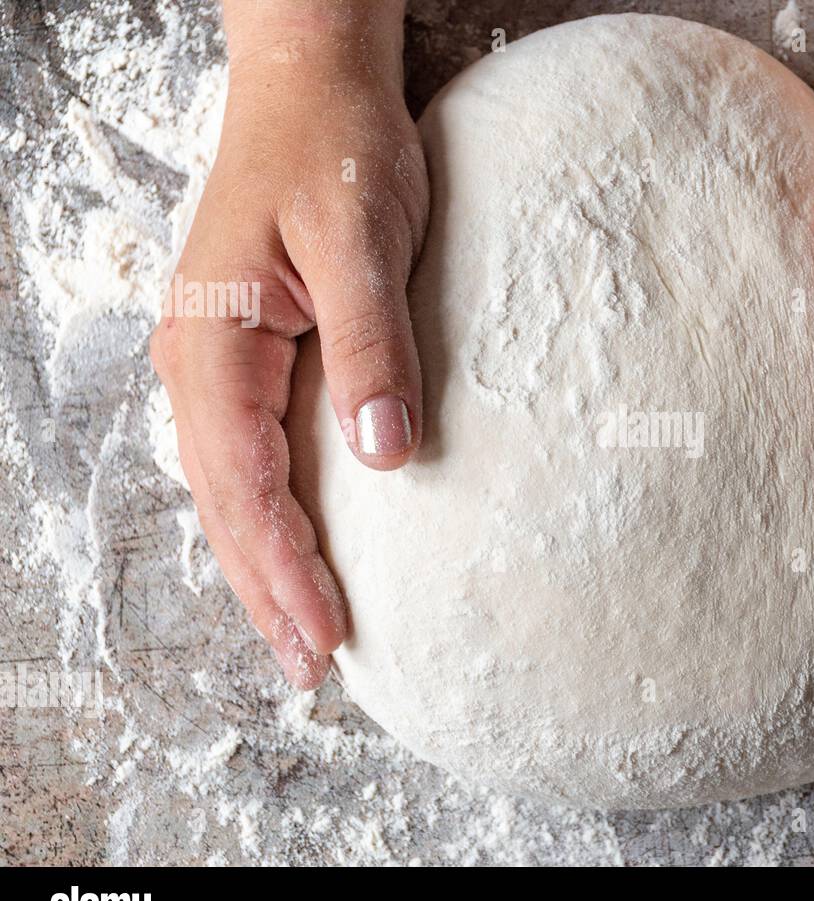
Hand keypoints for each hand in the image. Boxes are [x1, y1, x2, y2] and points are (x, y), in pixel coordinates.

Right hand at [150, 0, 427, 687]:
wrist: (313, 87)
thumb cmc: (334, 148)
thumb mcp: (360, 240)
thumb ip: (370, 344)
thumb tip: (384, 454)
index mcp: (214, 344)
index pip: (245, 484)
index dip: (283, 569)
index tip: (327, 636)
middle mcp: (201, 365)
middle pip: (227, 506)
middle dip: (268, 592)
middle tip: (315, 671)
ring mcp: (220, 364)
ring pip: (235, 491)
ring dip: (266, 568)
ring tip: (304, 638)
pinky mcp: (253, 358)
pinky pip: (255, 458)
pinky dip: (275, 519)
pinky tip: (301, 553)